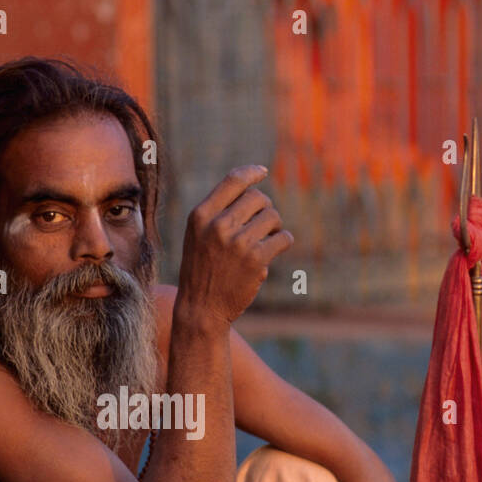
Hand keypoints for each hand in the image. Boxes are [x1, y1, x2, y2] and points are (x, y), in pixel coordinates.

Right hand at [177, 165, 291, 325]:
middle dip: (265, 209)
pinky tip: (275, 249)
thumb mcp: (198, 235)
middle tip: (263, 225)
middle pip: (258, 198)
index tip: (263, 172)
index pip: (233, 181)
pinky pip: (283, 239)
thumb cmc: (202, 269)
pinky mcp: (255, 260)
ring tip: (266, 240)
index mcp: (201, 215)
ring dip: (274, 227)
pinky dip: (283, 242)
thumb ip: (217, 211)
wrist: (201, 308)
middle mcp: (217, 226)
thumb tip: (253, 187)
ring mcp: (237, 243)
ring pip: (273, 217)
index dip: (251, 173)